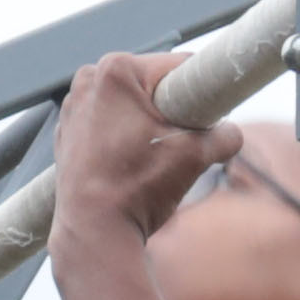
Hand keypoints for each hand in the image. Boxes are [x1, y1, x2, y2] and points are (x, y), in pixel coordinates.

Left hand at [50, 48, 230, 249]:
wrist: (94, 232)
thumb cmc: (136, 190)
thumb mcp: (196, 156)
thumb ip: (225, 136)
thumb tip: (232, 134)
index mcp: (116, 70)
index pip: (178, 66)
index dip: (203, 89)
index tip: (212, 111)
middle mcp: (89, 79)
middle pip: (151, 85)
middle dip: (171, 110)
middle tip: (180, 143)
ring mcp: (74, 105)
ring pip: (130, 105)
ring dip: (147, 124)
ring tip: (152, 158)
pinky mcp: (67, 131)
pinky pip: (108, 124)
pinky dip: (123, 138)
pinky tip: (130, 164)